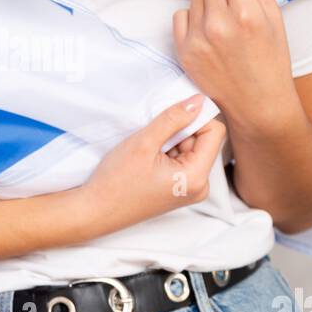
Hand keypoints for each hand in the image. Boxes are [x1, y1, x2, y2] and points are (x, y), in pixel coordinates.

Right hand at [77, 96, 226, 238]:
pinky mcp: (180, 189)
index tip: (170, 118)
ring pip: (191, 148)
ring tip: (147, 152)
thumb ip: (174, 118)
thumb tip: (198, 100)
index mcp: (197, 177)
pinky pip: (183, 160)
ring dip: (171, 141)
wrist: (96, 211)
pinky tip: (148, 160)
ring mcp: (190, 189)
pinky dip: (167, 152)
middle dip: (180, 132)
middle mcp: (200, 186)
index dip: (194, 118)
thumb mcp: (144, 142)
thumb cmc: (116, 181)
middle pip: (204, 140)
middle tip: (153, 139)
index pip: (215, 132)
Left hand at [172, 0, 297, 136]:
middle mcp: (219, 24)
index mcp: (247, 13)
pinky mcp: (184, 50)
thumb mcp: (274, 18)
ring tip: (225, 18)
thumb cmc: (272, 62)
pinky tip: (210, 31)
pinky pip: (181, 15)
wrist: (257, 105)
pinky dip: (193, 17)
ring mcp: (198, 38)